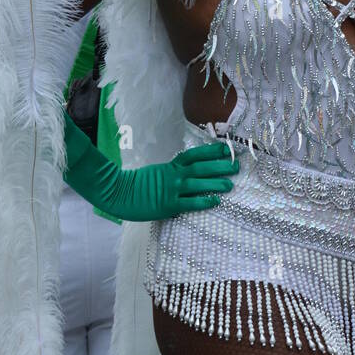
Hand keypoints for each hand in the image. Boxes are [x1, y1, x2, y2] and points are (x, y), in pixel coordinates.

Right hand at [121, 141, 239, 220]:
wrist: (119, 192)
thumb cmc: (137, 184)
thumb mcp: (157, 172)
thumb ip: (172, 172)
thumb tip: (188, 173)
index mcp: (171, 165)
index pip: (195, 155)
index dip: (211, 151)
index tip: (226, 149)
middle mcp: (173, 175)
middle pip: (201, 167)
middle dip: (220, 166)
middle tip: (236, 166)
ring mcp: (171, 189)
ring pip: (198, 184)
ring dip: (216, 183)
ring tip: (230, 185)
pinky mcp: (168, 205)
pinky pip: (190, 203)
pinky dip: (204, 201)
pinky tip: (215, 201)